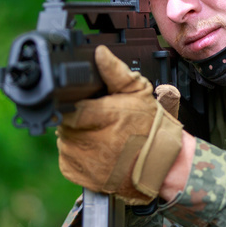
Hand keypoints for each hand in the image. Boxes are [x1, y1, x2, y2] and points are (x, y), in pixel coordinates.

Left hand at [56, 46, 183, 203]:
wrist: (161, 166)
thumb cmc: (151, 130)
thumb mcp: (139, 93)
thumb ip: (115, 72)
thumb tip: (100, 53)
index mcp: (99, 116)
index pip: (68, 103)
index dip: (79, 103)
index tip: (92, 105)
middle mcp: (86, 139)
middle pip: (65, 120)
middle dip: (79, 118)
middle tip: (101, 121)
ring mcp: (79, 158)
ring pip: (64, 138)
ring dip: (78, 135)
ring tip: (101, 137)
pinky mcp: (75, 173)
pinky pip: (67, 157)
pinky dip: (78, 154)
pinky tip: (97, 151)